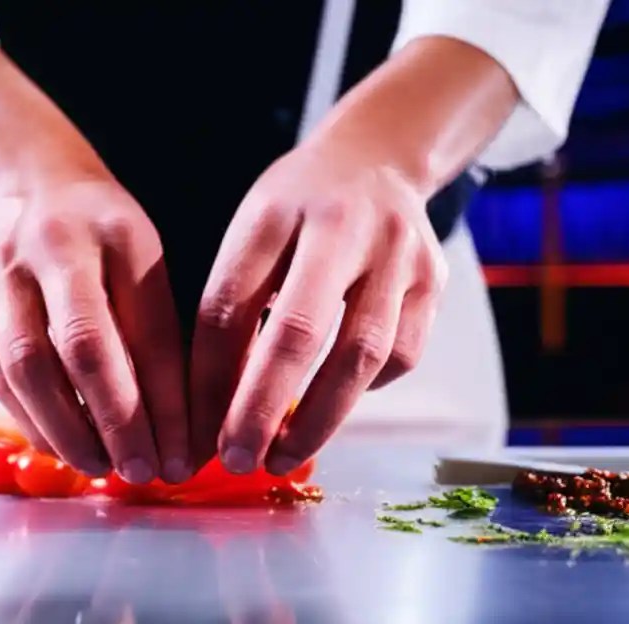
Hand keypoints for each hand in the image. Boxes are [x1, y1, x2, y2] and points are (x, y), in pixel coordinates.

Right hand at [0, 169, 189, 482]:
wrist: (25, 178)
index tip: (187, 455)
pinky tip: (61, 448)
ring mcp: (1, 276)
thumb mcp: (145, 258)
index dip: (168, 400)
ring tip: (101, 468)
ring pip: (28, 366)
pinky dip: (31, 419)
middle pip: (83, 345)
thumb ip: (158, 330)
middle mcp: (53, 249)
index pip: (147, 329)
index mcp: (116, 235)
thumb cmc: (102, 232)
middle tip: (144, 471)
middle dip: (117, 421)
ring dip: (67, 430)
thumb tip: (184, 426)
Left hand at [191, 133, 447, 475]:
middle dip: (263, 407)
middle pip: (299, 330)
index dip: (210, 377)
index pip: (231, 303)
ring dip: (320, 418)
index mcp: (276, 211)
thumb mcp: (252, 237)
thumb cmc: (299, 211)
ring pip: (363, 353)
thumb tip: (211, 412)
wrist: (378, 158)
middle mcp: (342, 226)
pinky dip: (365, 390)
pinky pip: (401, 355)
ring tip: (283, 455)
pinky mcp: (433, 281)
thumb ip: (233, 311)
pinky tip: (337, 402)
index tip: (195, 433)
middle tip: (239, 459)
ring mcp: (397, 253)